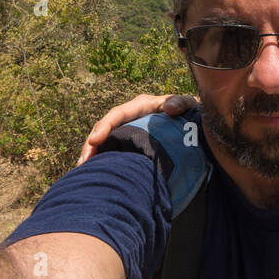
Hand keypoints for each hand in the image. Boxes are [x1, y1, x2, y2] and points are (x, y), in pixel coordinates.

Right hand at [77, 93, 199, 164]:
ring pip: (105, 142)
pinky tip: (96, 174)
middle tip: (83, 164)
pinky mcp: (129, 142)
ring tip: (83, 172)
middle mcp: (130, 117)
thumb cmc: (190, 112)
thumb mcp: (187, 104)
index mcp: (140, 106)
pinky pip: (112, 150)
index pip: (117, 115)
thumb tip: (168, 107)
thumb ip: (180, 103)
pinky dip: (103, 161)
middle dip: (91, 145)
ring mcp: (128, 130)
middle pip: (105, 129)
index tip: (94, 141)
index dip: (104, 127)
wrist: (195, 122)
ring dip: (93, 156)